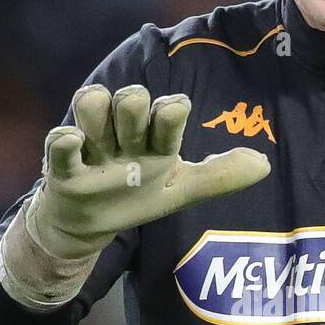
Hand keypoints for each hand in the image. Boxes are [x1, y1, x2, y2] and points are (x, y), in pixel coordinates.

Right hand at [28, 83, 270, 260]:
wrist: (88, 225)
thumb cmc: (136, 196)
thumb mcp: (179, 190)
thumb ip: (218, 177)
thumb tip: (266, 165)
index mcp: (155, 137)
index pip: (167, 110)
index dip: (171, 109)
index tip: (175, 112)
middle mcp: (124, 133)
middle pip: (130, 99)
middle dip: (135, 106)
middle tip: (135, 125)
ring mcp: (93, 146)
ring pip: (93, 105)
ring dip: (99, 114)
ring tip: (98, 136)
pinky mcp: (63, 166)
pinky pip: (58, 142)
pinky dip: (66, 140)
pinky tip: (74, 141)